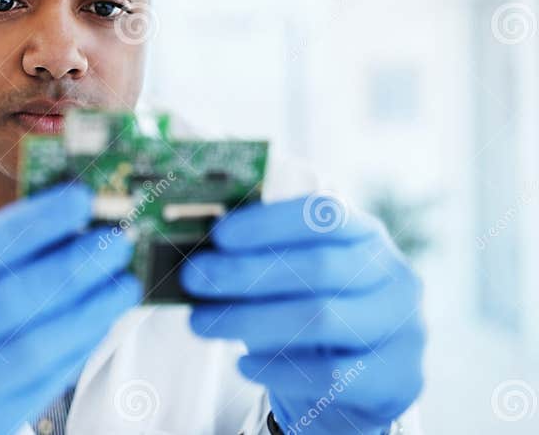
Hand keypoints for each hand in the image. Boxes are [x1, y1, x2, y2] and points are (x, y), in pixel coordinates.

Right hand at [0, 183, 139, 434]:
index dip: (35, 223)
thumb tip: (63, 223)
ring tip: (123, 283)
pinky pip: (45, 383)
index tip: (79, 199)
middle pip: (10, 302)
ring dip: (89, 311)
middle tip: (114, 242)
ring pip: (34, 348)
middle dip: (71, 267)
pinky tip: (102, 320)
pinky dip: (80, 346)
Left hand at [180, 194, 424, 434]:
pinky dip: (277, 367)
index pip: (324, 215)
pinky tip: (242, 364)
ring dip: (250, 319)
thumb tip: (204, 250)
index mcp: (367, 235)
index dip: (269, 222)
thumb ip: (265, 257)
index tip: (218, 234)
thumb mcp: (299, 276)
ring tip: (202, 323)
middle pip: (318, 266)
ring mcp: (404, 328)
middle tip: (194, 279)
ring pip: (320, 318)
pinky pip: (329, 374)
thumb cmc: (318, 312)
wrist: (364, 383)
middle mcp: (394, 275)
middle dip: (246, 272)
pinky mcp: (398, 377)